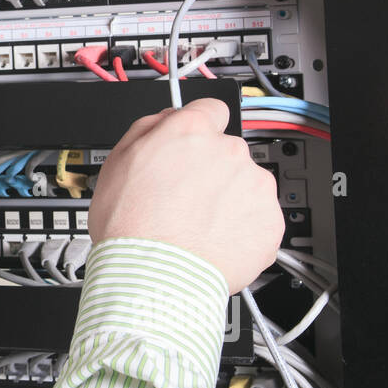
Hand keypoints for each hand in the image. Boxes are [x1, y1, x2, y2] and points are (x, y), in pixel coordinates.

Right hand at [87, 98, 283, 293]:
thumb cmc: (130, 225)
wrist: (153, 277)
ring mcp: (254, 186)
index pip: (210, 110)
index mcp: (192, 131)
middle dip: (211, 171)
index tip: (196, 147)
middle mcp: (229, 151)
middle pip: (227, 152)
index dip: (200, 130)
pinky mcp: (270, 221)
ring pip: (245, 185)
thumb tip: (167, 118)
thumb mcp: (117, 161)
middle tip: (186, 200)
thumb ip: (148, 128)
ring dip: (229, 200)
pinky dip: (242, 229)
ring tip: (198, 226)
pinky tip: (214, 241)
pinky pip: (258, 219)